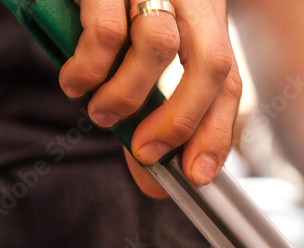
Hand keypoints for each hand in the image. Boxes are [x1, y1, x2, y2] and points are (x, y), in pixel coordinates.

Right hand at [58, 0, 241, 196]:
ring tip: (99, 113)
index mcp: (204, 16)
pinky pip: (106, 33)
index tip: (197, 175)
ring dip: (127, 97)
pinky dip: (89, 69)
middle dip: (183, 121)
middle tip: (147, 152)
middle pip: (212, 64)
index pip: (229, 79)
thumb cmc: (100, 9)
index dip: (217, 132)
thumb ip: (145, 106)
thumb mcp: (134, 51)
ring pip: (159, 47)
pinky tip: (75, 82)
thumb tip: (150, 175)